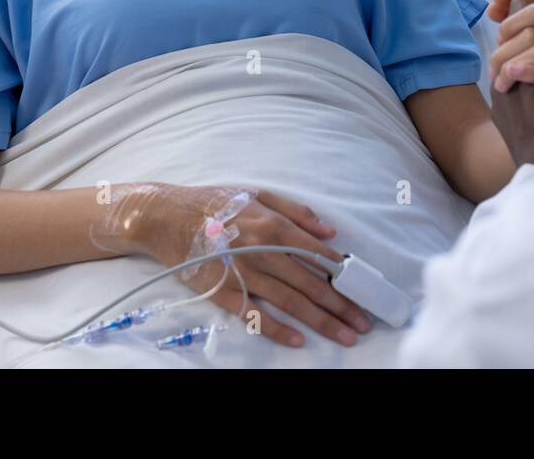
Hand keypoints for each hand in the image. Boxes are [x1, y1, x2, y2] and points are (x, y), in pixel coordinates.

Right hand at [91, 183, 371, 348]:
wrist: (168, 217)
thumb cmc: (217, 203)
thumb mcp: (259, 194)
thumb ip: (297, 212)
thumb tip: (330, 232)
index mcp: (274, 225)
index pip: (318, 254)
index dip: (345, 274)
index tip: (365, 290)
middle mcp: (263, 250)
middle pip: (310, 283)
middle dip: (341, 304)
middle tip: (364, 323)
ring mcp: (243, 274)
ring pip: (290, 301)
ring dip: (320, 320)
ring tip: (345, 335)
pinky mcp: (224, 292)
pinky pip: (255, 314)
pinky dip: (278, 329)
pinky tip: (300, 340)